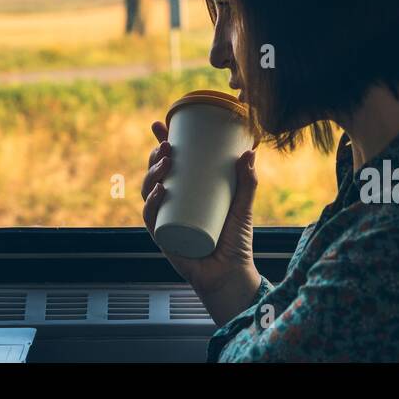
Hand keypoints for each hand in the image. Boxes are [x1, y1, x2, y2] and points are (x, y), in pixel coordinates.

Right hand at [141, 120, 262, 324]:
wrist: (232, 275)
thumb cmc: (236, 242)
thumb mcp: (242, 207)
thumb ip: (248, 182)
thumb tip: (250, 151)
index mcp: (186, 192)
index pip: (168, 163)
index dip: (160, 143)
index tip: (160, 123)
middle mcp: (172, 205)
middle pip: (154, 174)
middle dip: (155, 155)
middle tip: (167, 144)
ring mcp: (166, 220)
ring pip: (148, 191)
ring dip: (152, 173)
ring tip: (165, 162)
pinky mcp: (164, 237)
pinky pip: (152, 218)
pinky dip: (151, 202)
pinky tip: (159, 190)